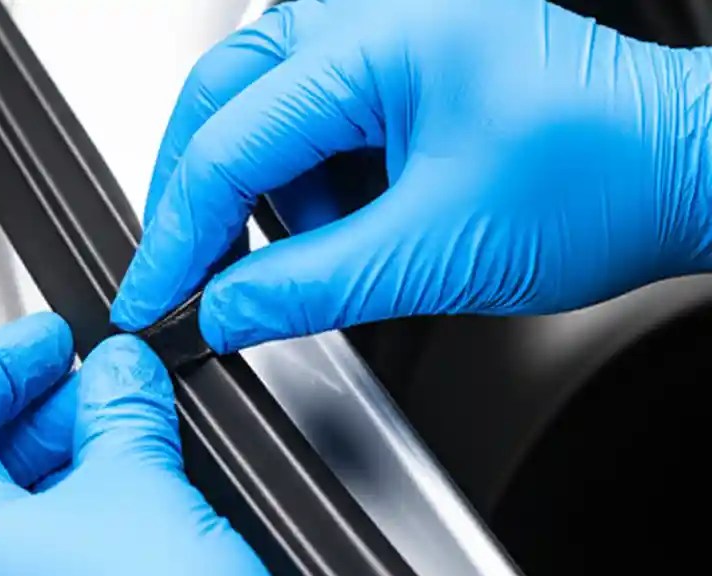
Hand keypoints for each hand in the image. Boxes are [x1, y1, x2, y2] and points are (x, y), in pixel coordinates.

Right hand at [110, 0, 711, 351]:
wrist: (682, 172)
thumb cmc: (604, 181)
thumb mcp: (432, 254)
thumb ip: (305, 286)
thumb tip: (218, 309)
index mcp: (378, 37)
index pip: (229, 144)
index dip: (178, 237)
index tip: (152, 298)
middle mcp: (369, 11)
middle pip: (220, 101)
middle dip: (199, 200)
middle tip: (187, 275)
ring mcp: (381, 25)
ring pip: (256, 104)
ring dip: (262, 191)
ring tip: (321, 249)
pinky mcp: (394, 54)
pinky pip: (306, 110)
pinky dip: (306, 177)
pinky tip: (347, 218)